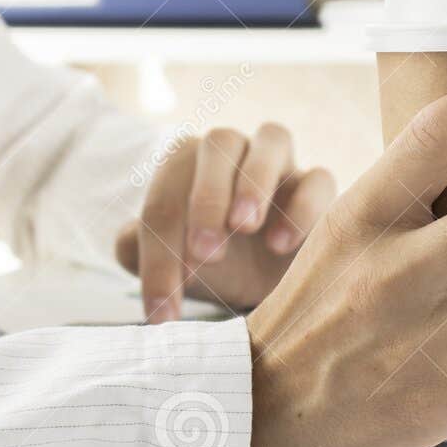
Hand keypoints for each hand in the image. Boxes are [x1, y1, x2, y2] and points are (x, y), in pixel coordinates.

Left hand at [116, 125, 335, 322]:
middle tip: (205, 253)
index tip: (162, 309)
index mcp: (186, 163)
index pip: (165, 198)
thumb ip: (137, 251)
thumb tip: (127, 244)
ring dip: (255, 180)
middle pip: (218, 145)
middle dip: (207, 198)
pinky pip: (319, 178)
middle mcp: (233, 150)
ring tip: (245, 229)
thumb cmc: (212, 264)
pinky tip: (283, 246)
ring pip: (272, 138)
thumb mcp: (172, 265)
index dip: (159, 253)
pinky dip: (303, 205)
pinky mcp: (318, 186)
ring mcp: (280, 161)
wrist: (264, 281)